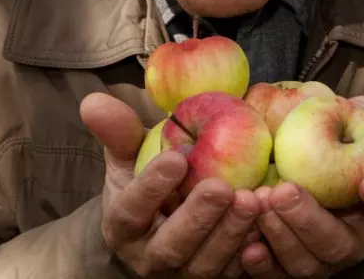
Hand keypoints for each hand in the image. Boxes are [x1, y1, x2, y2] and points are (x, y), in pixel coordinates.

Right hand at [81, 92, 259, 277]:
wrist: (165, 225)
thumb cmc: (148, 180)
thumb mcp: (129, 157)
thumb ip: (118, 133)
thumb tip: (94, 101)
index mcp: (124, 226)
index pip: (130, 211)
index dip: (151, 188)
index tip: (175, 158)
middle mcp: (150, 258)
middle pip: (172, 246)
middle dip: (199, 217)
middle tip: (224, 187)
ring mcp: (185, 273)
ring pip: (207, 264)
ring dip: (231, 233)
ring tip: (253, 199)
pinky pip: (236, 273)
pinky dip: (253, 253)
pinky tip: (269, 224)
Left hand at [240, 96, 363, 278]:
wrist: (281, 182)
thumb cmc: (315, 155)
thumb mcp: (335, 132)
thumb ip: (351, 119)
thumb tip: (361, 104)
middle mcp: (348, 241)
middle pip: (337, 243)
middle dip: (309, 220)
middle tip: (283, 191)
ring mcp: (317, 263)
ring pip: (305, 264)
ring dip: (281, 237)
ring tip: (259, 207)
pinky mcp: (284, 273)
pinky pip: (275, 278)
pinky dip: (262, 266)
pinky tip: (247, 247)